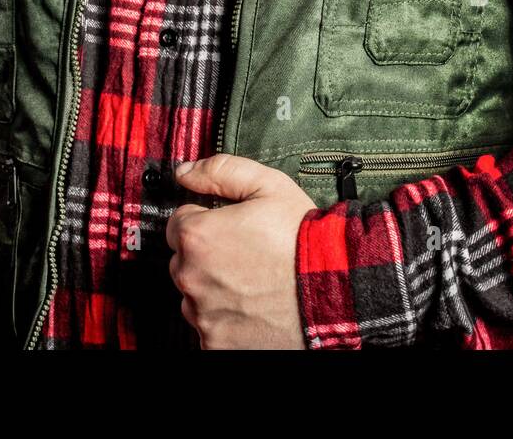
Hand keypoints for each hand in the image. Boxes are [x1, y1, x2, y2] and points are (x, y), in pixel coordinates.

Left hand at [165, 154, 316, 348]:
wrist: (332, 289)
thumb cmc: (302, 239)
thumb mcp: (268, 186)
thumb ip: (221, 171)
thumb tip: (185, 172)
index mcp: (197, 236)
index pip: (180, 224)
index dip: (207, 221)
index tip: (232, 228)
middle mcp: (190, 277)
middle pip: (184, 261)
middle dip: (208, 255)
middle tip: (247, 254)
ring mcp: (202, 313)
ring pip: (194, 294)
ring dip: (214, 287)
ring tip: (253, 281)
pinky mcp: (215, 341)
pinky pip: (209, 325)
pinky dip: (226, 317)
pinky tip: (252, 305)